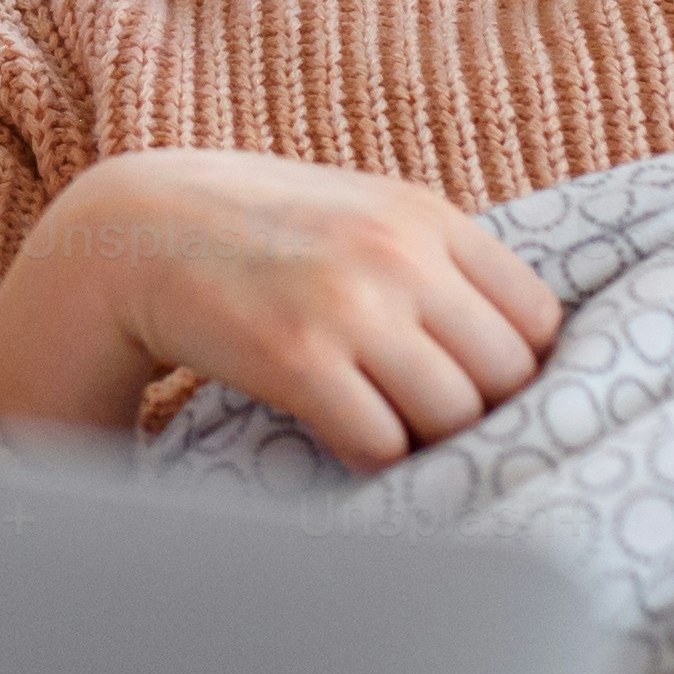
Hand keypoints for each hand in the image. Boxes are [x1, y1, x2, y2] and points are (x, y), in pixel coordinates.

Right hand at [0, 149, 562, 472]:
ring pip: (453, 417)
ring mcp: (349, 304)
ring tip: (388, 435)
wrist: (135, 232)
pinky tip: (340, 441)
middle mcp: (398, 253)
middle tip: (434, 429)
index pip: (539, 320)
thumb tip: (524, 352)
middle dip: (478, 414)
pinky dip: (371, 459)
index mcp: (426, 216)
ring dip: (425, 443)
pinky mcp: (296, 356)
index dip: (519, 370)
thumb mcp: (359, 214)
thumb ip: (435, 264)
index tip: (483, 393)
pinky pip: (381, 443)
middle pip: (506, 376)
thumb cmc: (258, 236)